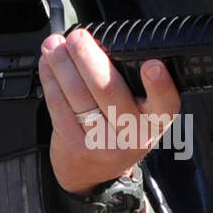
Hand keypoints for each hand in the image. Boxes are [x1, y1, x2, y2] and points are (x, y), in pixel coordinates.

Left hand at [39, 28, 179, 194]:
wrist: (94, 175)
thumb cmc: (117, 131)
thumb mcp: (137, 114)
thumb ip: (128, 83)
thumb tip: (95, 43)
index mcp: (155, 121)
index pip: (165, 103)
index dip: (160, 85)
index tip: (152, 65)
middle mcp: (134, 135)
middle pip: (110, 91)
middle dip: (89, 58)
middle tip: (77, 37)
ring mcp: (104, 144)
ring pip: (79, 96)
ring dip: (62, 65)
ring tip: (53, 45)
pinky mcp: (76, 147)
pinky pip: (59, 107)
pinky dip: (50, 81)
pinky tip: (47, 65)